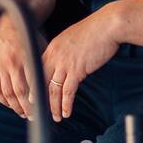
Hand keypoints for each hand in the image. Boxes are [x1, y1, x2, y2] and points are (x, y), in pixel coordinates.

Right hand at [0, 13, 45, 117]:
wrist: (7, 23)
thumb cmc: (27, 35)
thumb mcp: (40, 47)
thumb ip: (42, 64)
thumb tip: (51, 82)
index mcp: (26, 58)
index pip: (33, 84)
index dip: (38, 98)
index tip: (45, 108)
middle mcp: (12, 63)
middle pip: (20, 92)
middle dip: (28, 108)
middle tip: (35, 117)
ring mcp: (0, 67)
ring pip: (7, 93)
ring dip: (15, 107)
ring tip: (23, 114)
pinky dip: (3, 100)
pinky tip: (10, 105)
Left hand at [42, 6, 121, 121]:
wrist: (108, 25)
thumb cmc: (95, 31)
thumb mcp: (73, 39)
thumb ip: (65, 51)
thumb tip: (65, 64)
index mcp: (52, 47)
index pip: (36, 71)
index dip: (34, 86)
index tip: (34, 98)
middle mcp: (54, 56)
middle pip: (41, 82)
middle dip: (39, 100)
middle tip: (39, 112)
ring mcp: (65, 63)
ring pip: (53, 89)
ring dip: (54, 106)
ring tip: (55, 117)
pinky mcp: (77, 70)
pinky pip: (68, 91)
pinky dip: (66, 104)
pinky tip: (67, 112)